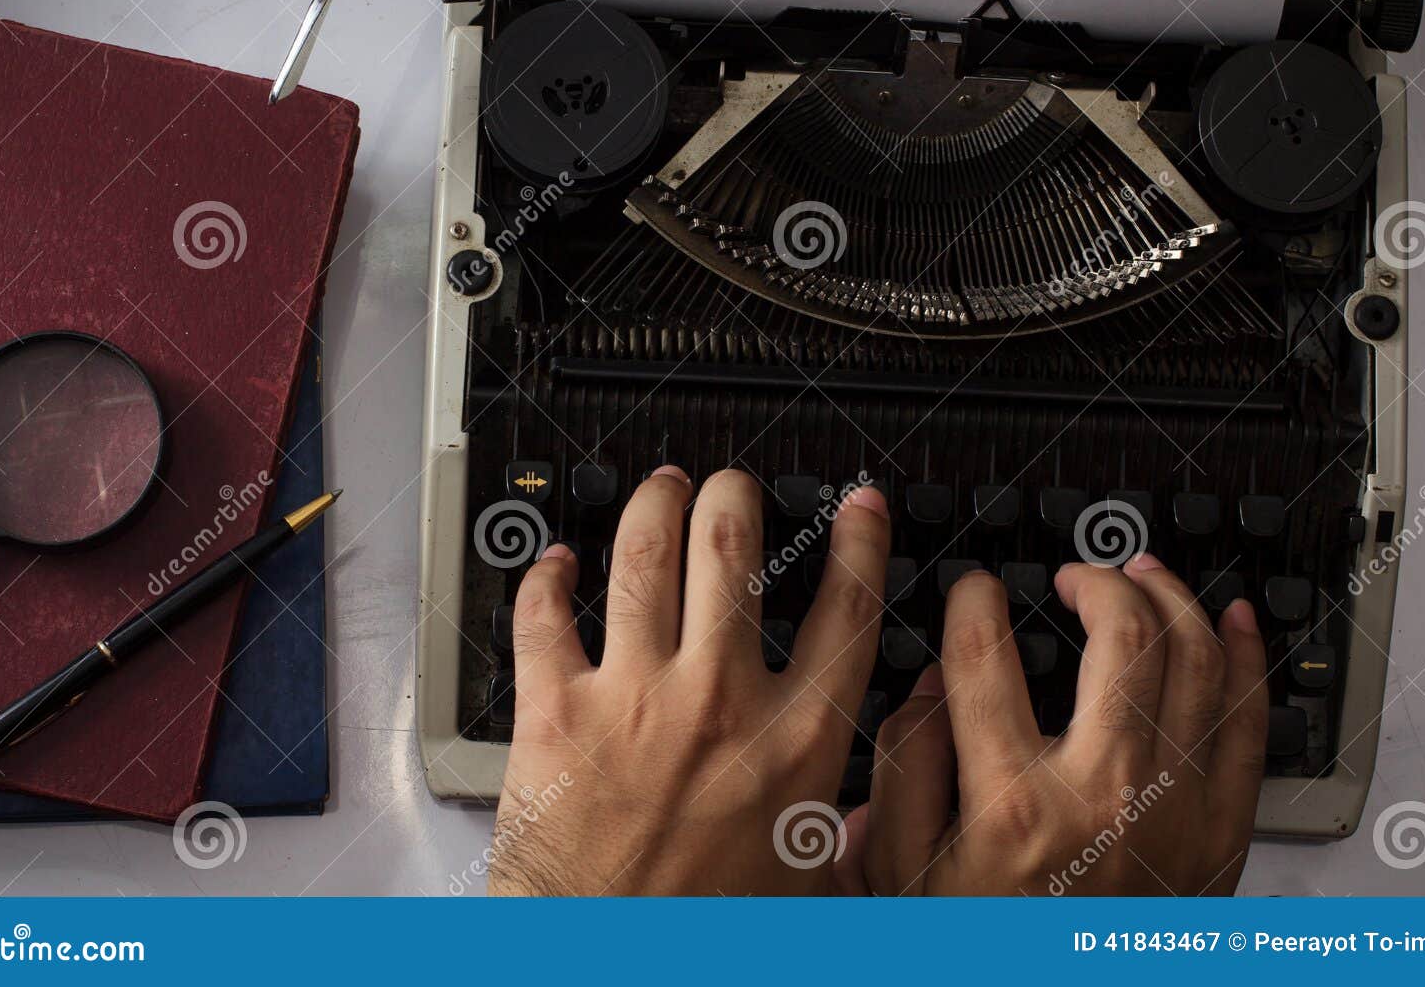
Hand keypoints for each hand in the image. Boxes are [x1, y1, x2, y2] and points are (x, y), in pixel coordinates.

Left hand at [489, 467, 890, 895]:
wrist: (603, 964)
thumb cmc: (703, 934)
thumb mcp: (811, 884)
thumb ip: (846, 828)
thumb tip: (880, 809)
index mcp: (792, 742)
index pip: (843, 610)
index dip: (857, 541)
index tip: (855, 505)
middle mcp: (716, 703)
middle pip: (732, 550)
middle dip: (735, 496)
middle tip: (732, 486)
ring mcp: (633, 698)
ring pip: (643, 557)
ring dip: (654, 506)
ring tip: (662, 488)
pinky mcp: (555, 710)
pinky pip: (544, 614)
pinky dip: (545, 577)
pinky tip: (555, 562)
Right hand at [842, 558, 1268, 895]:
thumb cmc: (986, 945)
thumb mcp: (904, 872)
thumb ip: (904, 768)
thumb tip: (928, 686)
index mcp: (1011, 803)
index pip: (985, 655)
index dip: (973, 600)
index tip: (973, 590)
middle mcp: (1102, 796)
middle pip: (1121, 637)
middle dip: (1095, 580)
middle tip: (1073, 575)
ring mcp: (1174, 811)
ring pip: (1195, 661)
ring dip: (1169, 597)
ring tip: (1140, 575)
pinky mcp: (1221, 833)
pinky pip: (1250, 722)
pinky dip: (1246, 657)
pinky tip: (1227, 619)